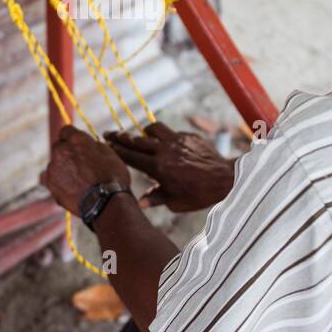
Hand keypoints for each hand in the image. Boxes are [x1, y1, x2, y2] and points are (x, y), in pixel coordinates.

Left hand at [40, 125, 131, 214]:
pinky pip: (52, 178)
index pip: (66, 130)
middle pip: (59, 147)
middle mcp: (61, 150)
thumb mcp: (109, 153)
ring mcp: (53, 167)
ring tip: (79, 181)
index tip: (77, 145)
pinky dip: (60, 181)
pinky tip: (73, 188)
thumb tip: (87, 144)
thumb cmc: (112, 177)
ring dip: (63, 168)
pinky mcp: (50, 183)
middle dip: (67, 153)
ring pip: (55, 164)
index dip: (72, 137)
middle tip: (80, 165)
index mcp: (76, 139)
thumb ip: (92, 145)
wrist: (105, 202)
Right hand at [106, 122, 235, 212]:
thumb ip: (156, 198)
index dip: (116, 150)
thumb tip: (140, 201)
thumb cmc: (200, 195)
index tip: (105, 144)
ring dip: (144, 132)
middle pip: (136, 140)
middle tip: (108, 133)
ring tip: (140, 135)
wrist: (226, 179)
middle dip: (120, 136)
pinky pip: (172, 133)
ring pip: (154, 129)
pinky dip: (166, 137)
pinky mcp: (188, 136)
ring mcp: (177, 140)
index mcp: (158, 168)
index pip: (131, 157)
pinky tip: (168, 145)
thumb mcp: (175, 203)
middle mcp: (165, 151)